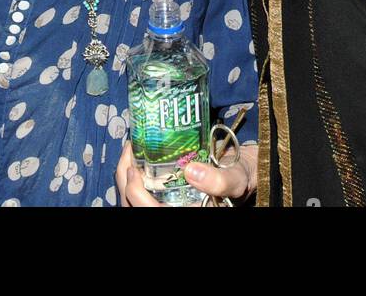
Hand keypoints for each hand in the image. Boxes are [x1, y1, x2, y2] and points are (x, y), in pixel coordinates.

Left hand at [115, 139, 257, 206]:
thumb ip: (219, 180)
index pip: (150, 212)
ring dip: (125, 177)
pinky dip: (132, 176)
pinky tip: (136, 157)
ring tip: (129, 152)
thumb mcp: (236, 179)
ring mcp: (166, 203)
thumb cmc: (239, 178)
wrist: (240, 172)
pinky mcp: (162, 195)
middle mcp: (173, 209)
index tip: (134, 169)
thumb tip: (191, 172)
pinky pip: (138, 192)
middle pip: (133, 206)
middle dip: (125, 181)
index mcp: (187, 213)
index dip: (136, 195)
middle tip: (128, 153)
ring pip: (132, 200)